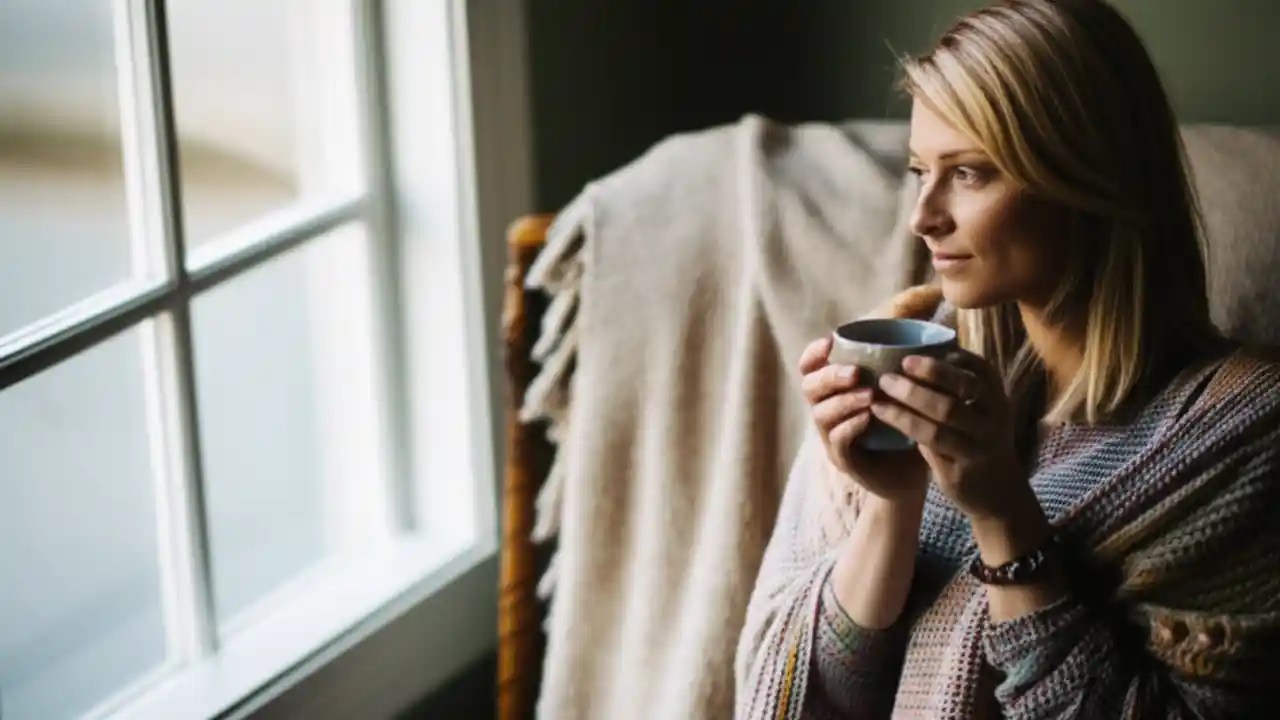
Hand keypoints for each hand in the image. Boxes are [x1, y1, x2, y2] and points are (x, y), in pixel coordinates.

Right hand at [799, 337, 928, 503]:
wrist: (911, 472)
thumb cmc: (904, 424)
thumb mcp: (899, 390)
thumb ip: (896, 366)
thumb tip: (918, 331)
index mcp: (834, 390)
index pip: (809, 368)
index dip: (813, 354)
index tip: (830, 342)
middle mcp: (827, 411)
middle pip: (809, 388)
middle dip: (830, 376)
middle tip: (856, 373)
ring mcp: (831, 437)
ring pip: (821, 414)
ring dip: (844, 401)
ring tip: (870, 396)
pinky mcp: (843, 461)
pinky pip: (837, 441)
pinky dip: (851, 427)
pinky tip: (869, 418)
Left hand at [868, 349, 1030, 522]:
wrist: (997, 492)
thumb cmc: (974, 440)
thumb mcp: (976, 410)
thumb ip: (952, 388)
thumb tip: (909, 359)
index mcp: (996, 396)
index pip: (977, 367)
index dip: (942, 360)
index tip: (908, 355)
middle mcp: (994, 416)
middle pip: (961, 389)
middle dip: (923, 377)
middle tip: (889, 373)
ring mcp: (981, 442)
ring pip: (943, 418)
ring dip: (906, 403)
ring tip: (879, 395)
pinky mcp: (964, 466)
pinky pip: (931, 442)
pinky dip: (905, 424)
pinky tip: (883, 415)